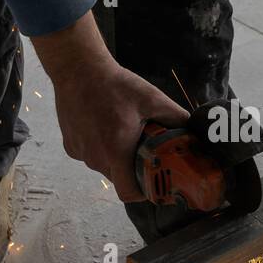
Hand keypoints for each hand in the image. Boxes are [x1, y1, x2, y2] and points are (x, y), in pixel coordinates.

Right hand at [31, 13, 188, 201]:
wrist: (78, 69)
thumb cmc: (115, 85)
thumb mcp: (152, 98)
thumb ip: (175, 117)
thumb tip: (193, 130)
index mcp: (116, 150)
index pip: (129, 193)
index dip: (143, 192)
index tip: (153, 181)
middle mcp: (95, 157)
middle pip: (119, 179)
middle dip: (133, 169)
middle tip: (142, 150)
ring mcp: (80, 153)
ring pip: (104, 167)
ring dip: (116, 158)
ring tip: (123, 133)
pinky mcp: (70, 146)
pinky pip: (90, 156)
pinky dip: (100, 148)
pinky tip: (104, 127)